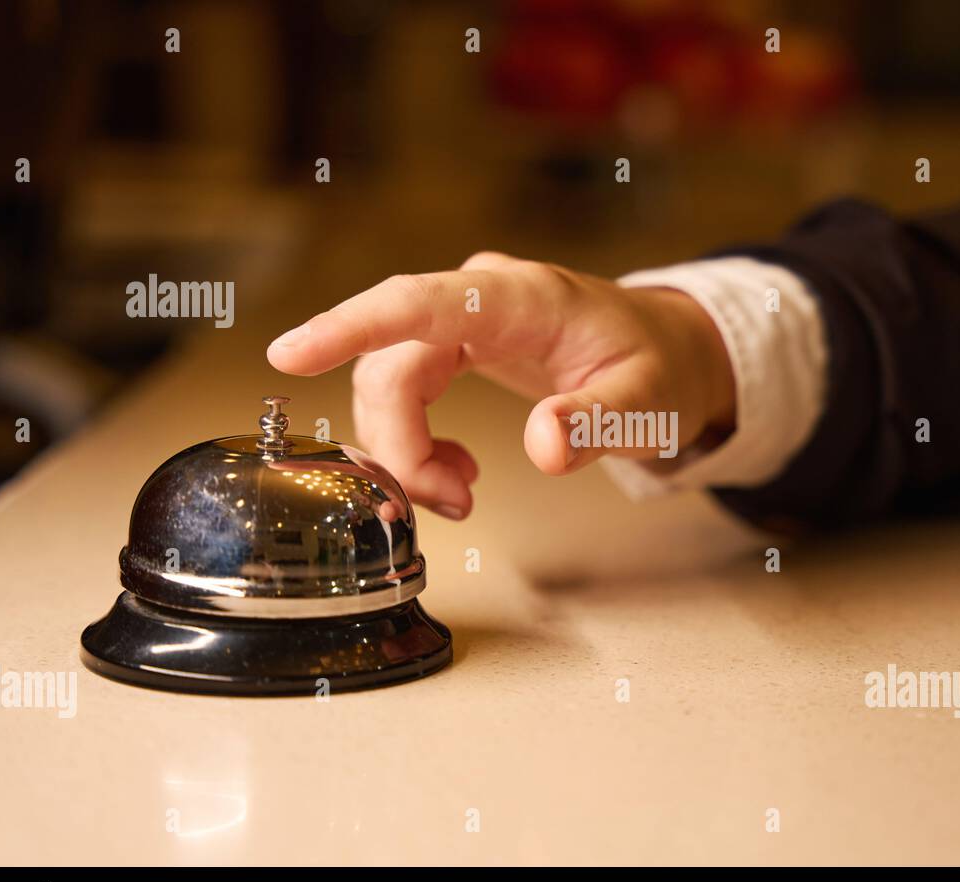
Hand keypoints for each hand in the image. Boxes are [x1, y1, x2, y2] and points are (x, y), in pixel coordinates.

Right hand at [267, 251, 734, 519]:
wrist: (668, 349)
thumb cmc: (659, 367)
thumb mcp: (650, 401)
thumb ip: (600, 422)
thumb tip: (544, 450)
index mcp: (523, 298)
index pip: (420, 301)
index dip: (351, 326)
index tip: (291, 354)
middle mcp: (481, 299)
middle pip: (393, 364)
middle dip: (399, 444)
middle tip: (447, 505)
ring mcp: (464, 319)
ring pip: (390, 383)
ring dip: (405, 451)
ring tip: (459, 496)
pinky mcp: (457, 344)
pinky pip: (407, 391)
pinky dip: (416, 443)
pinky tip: (455, 472)